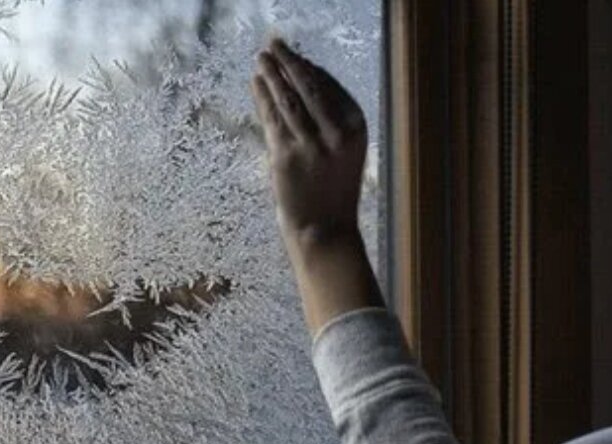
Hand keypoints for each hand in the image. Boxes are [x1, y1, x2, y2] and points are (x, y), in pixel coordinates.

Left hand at [251, 39, 367, 248]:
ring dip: (271, 75)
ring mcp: (310, 144)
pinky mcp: (286, 156)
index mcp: (355, 128)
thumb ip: (329, 122)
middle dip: (288, 62)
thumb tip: (303, 87)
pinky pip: (271, 118)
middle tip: (274, 46)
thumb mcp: (343, 152)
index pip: (329, 86)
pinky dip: (262, 97)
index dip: (308, 68)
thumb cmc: (332, 191)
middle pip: (307, 87)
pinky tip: (256, 83)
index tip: (294, 56)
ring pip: (287, 99)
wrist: (324, 230)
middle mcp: (335, 133)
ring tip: (261, 59)